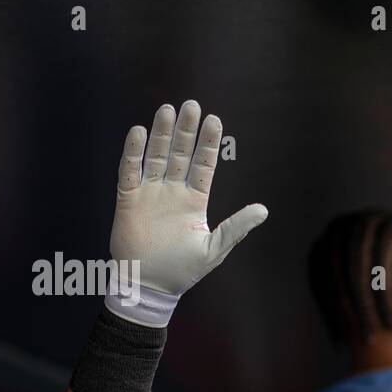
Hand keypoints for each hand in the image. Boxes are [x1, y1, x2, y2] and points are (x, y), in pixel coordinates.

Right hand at [108, 100, 267, 326]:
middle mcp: (172, 191)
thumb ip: (237, 227)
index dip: (208, 143)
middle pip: (181, 154)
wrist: (150, 287)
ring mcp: (150, 193)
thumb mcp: (215, 248)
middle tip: (192, 105)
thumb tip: (264, 210)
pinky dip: (132, 153)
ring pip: (156, 156)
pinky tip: (137, 132)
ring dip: (162, 134)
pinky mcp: (128, 200)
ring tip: (168, 110)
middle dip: (187, 131)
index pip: (203, 165)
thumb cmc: (183, 270)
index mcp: (194, 201)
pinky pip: (129, 171)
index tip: (215, 120)